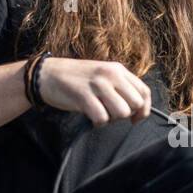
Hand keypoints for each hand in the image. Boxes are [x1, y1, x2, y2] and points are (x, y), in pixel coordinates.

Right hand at [35, 57, 151, 125]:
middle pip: (136, 104)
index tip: (135, 119)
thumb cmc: (77, 79)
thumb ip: (121, 87)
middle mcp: (111, 74)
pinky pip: (102, 118)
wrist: (48, 74)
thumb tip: (138, 110)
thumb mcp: (103, 76)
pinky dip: (98, 123)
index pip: (144, 91)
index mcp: (118, 69)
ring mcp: (97, 84)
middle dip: (127, 115)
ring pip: (122, 112)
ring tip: (100, 114)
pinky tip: (90, 118)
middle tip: (112, 114)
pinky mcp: (83, 96)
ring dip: (112, 119)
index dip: (144, 109)